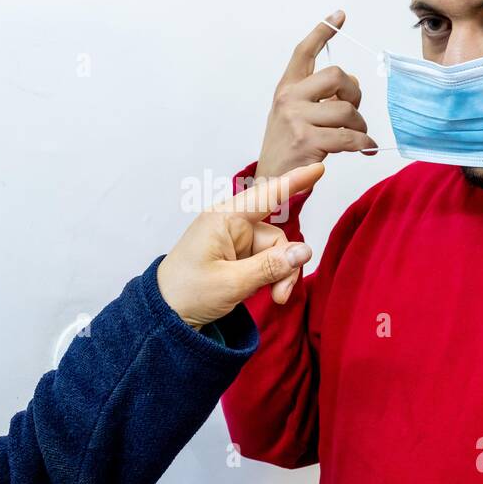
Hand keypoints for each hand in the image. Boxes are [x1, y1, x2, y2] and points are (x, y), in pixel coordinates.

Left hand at [157, 163, 324, 327]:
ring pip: (275, 252)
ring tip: (274, 299)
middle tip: (281, 295)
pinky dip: (271, 277)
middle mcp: (231, 225)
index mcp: (223, 219)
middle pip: (276, 236)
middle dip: (285, 265)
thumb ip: (270, 266)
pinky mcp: (237, 256)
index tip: (318, 168)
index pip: (266, 196)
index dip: (294, 182)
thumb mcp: (231, 283)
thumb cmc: (186, 293)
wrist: (164, 316)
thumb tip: (304, 251)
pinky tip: (266, 293)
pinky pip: (266, 261)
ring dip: (279, 275)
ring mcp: (234, 241)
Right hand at [255, 11, 376, 178]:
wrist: (271, 181)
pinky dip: (363, 143)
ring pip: (346, 110)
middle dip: (355, 92)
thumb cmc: (288, 148)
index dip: (322, 31)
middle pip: (337, 75)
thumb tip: (351, 79)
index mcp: (286, 89)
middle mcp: (288, 99)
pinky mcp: (306, 140)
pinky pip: (348, 137)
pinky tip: (366, 148)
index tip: (339, 15)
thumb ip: (320, 97)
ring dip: (359, 125)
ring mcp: (296, 119)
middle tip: (355, 110)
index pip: (303, 52)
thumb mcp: (298, 116)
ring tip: (357, 136)